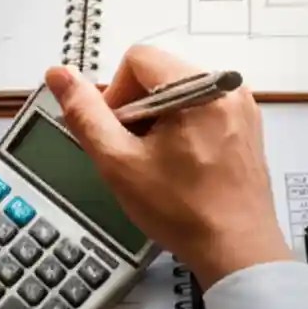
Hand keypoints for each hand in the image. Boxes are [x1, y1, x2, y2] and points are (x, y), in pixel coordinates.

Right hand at [45, 46, 290, 287]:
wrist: (236, 249)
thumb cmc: (182, 211)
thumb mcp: (119, 162)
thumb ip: (85, 114)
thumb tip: (60, 74)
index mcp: (199, 87)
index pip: (138, 59)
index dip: (116, 93)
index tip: (117, 132)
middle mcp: (227, 87)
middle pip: (161, 73)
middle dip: (137, 107)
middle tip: (135, 151)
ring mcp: (241, 106)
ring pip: (181, 91)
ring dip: (159, 118)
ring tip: (160, 161)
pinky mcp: (247, 126)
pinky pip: (204, 108)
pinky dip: (184, 127)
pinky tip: (181, 164)